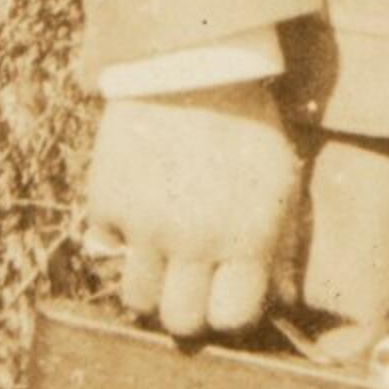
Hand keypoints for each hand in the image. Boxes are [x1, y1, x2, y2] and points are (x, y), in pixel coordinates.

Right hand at [82, 80, 305, 340]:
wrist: (191, 66)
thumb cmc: (249, 126)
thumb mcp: (281, 183)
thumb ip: (281, 247)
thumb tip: (280, 301)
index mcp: (246, 237)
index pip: (230, 317)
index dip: (228, 312)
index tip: (225, 294)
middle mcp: (193, 239)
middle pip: (179, 322)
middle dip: (187, 312)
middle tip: (189, 288)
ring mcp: (144, 224)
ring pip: (136, 298)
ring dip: (151, 284)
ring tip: (161, 259)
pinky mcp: (106, 201)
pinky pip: (107, 246)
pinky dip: (121, 236)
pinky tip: (140, 207)